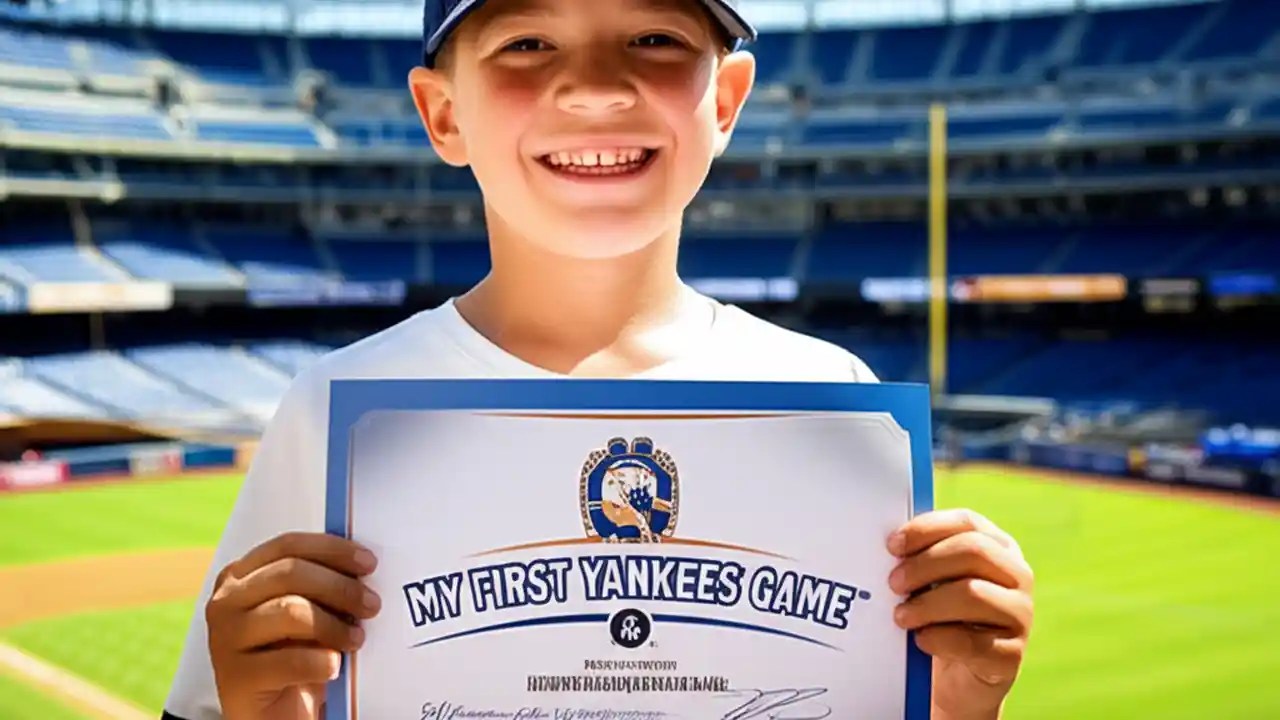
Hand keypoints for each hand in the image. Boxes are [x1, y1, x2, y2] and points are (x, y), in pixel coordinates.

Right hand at [206, 532, 381, 719]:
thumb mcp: (305, 609)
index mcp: (241, 575)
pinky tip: (334, 666)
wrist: (273, 712)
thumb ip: (319, 584)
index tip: (368, 562)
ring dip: (335, 625)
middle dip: (340, 586)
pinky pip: (290, 660)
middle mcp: (226, 601)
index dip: (332, 549)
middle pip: (291, 573)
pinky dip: (320, 661)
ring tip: (357, 639)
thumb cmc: (294, 652)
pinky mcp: (235, 678)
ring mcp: (225, 639)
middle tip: (372, 605)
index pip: (288, 545)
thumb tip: (362, 565)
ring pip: (291, 612)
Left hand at [886, 510, 1033, 719]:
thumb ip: (921, 558)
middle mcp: (1017, 576)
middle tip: (893, 583)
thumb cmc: (940, 615)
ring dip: (927, 604)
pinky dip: (937, 638)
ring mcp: (1020, 615)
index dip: (927, 529)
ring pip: (972, 594)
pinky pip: (971, 642)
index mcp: (998, 547)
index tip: (892, 546)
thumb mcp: (933, 581)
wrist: (958, 678)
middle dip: (924, 565)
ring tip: (900, 615)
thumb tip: (890, 546)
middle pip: (973, 552)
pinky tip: (920, 639)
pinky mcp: (1011, 656)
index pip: (968, 522)